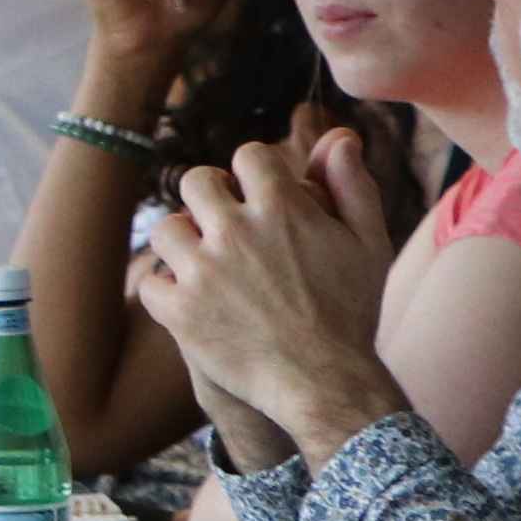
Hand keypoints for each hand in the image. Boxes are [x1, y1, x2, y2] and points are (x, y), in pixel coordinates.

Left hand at [130, 131, 404, 443]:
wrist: (327, 383)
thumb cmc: (352, 313)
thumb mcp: (368, 243)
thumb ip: (352, 185)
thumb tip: (339, 136)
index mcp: (282, 207)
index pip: (247, 156)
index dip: (252, 173)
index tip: (256, 195)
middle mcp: (236, 231)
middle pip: (196, 182)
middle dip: (209, 199)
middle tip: (223, 226)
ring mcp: (203, 271)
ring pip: (165, 229)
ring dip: (182, 243)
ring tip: (203, 263)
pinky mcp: (179, 311)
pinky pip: (151, 282)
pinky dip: (166, 291)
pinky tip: (189, 301)